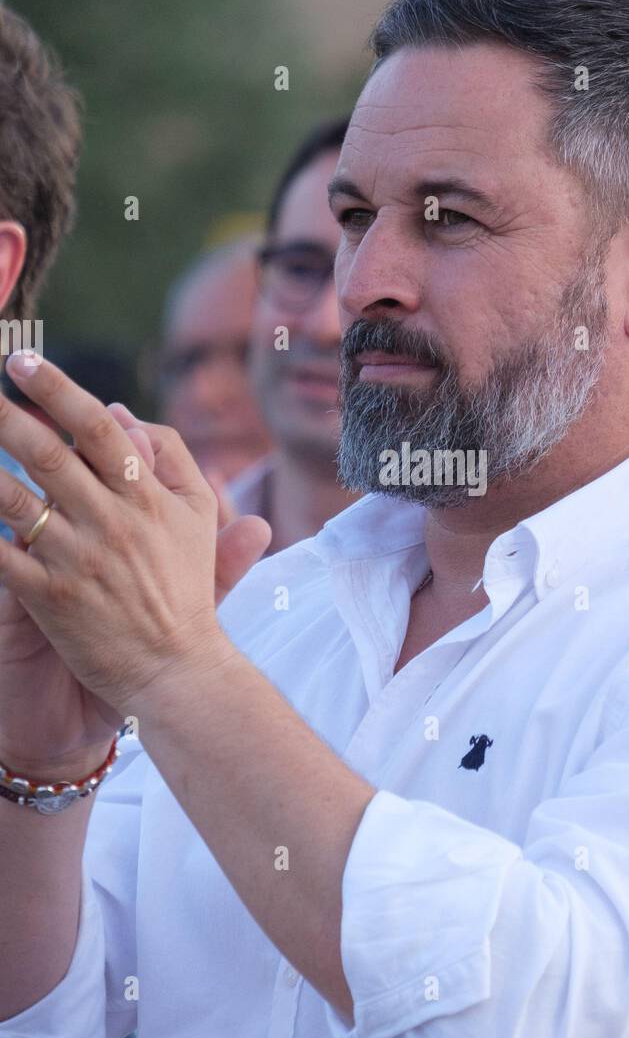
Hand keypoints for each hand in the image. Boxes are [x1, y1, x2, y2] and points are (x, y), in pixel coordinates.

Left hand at [0, 355, 270, 768]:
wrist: (175, 672)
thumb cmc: (185, 593)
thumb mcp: (200, 521)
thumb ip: (174, 462)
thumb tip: (125, 414)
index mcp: (148, 498)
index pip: (99, 430)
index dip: (58, 391)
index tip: (23, 364)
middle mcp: (113, 522)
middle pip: (48, 454)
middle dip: (6, 416)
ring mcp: (78, 560)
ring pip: (16, 499)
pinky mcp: (50, 599)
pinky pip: (2, 555)